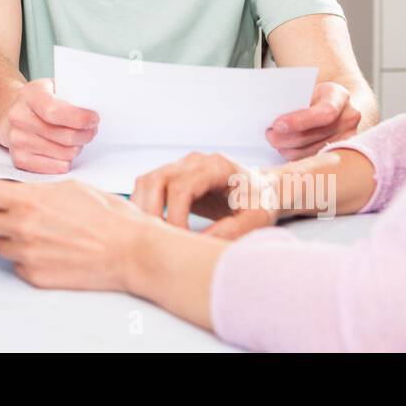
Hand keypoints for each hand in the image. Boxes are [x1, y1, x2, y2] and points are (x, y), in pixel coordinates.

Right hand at [0, 79, 98, 173]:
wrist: (12, 112)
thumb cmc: (41, 100)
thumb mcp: (54, 87)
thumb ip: (71, 95)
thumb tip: (93, 110)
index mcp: (30, 95)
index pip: (54, 112)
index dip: (79, 118)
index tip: (94, 119)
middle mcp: (18, 117)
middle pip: (63, 136)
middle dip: (85, 135)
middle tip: (91, 130)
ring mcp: (16, 139)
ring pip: (63, 154)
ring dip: (76, 148)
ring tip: (77, 140)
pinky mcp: (18, 158)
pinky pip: (54, 167)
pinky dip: (65, 162)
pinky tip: (65, 152)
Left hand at [0, 176, 149, 291]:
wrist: (130, 250)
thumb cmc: (108, 216)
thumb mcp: (70, 188)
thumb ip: (36, 190)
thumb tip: (17, 191)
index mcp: (29, 200)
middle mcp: (22, 226)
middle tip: (11, 212)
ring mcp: (27, 253)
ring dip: (10, 237)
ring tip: (41, 234)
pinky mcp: (35, 276)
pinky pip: (16, 264)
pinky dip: (27, 257)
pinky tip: (51, 251)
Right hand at [131, 152, 277, 238]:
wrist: (262, 189)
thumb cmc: (261, 202)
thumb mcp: (258, 218)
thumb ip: (234, 230)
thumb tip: (200, 244)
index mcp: (216, 166)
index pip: (182, 187)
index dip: (174, 216)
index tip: (180, 242)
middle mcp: (193, 161)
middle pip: (155, 180)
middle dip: (151, 214)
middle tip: (159, 242)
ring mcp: (180, 166)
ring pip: (146, 182)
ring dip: (142, 210)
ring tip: (153, 237)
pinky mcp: (172, 177)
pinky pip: (147, 188)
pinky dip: (143, 208)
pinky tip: (153, 229)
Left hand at [266, 81, 360, 159]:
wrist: (334, 103)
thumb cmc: (314, 95)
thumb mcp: (306, 89)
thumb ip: (293, 101)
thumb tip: (271, 118)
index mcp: (340, 96)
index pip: (324, 113)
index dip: (299, 121)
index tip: (276, 125)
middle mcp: (349, 118)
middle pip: (314, 135)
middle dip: (286, 137)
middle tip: (269, 134)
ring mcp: (348, 138)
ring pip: (311, 151)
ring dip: (288, 149)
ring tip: (275, 140)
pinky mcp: (342, 153)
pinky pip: (313, 159)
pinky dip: (295, 156)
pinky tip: (285, 148)